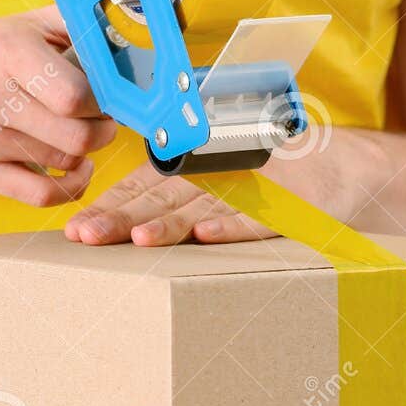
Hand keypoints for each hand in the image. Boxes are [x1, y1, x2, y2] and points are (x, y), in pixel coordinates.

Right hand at [0, 6, 115, 205]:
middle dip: (104, 130)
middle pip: (76, 136)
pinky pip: (39, 196)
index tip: (107, 96)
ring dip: (87, 153)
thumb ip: (77, 23)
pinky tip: (76, 170)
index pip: (75, 95)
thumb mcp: (25, 23)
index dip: (103, 101)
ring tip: (84, 135)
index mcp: (8, 52)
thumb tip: (127, 35)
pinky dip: (69, 187)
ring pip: (62, 163)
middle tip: (105, 120)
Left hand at [63, 163, 275, 245]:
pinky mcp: (279, 202)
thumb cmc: (260, 174)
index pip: (137, 187)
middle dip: (120, 218)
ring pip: (198, 207)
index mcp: (185, 167)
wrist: (329, 165)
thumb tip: (120, 223)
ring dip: (169, 223)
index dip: (106, 206)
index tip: (77, 229)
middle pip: (158, 198)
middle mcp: (207, 174)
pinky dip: (230, 225)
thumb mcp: (208, 176)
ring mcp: (244, 188)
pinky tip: (206, 236)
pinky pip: (252, 215)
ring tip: (139, 239)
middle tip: (89, 236)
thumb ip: (168, 193)